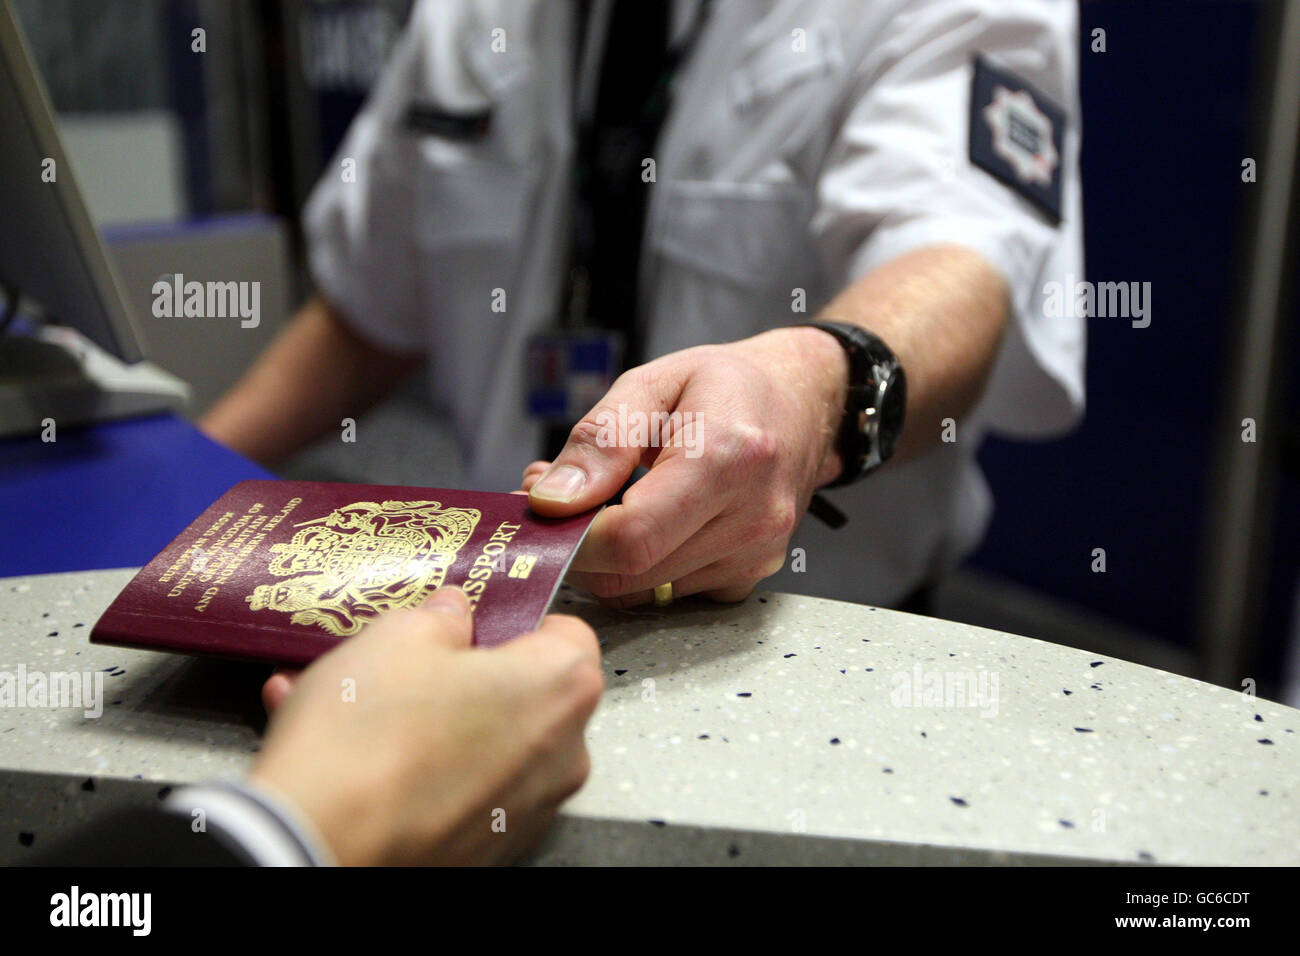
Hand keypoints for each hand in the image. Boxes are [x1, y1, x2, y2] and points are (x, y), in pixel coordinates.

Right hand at [249, 587, 602, 865]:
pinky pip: (459, 787)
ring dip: (429, 718)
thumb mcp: (398, 636)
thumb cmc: (369, 743)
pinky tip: (358, 750)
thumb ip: (441, 617)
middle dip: (465, 674)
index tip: (470, 621)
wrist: (318, 845)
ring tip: (359, 703)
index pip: (566, 632)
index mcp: (559, 687)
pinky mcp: (487, 847)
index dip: (513, 620)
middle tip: (410, 662)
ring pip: (483, 741)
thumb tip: (451, 617)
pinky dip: (418, 766)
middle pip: (524, 692)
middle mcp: (562, 754)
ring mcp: (528, 808)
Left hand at [524, 327, 846, 605]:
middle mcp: (751, 517)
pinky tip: (639, 523)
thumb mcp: (652, 383)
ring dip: (605, 558)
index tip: (542, 508)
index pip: (632, 536)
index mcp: (727, 457)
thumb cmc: (728, 385)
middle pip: (633, 573)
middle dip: (578, 545)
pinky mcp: (750, 575)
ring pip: (646, 591)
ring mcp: (756, 554)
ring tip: (598, 501)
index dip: (572, 534)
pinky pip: (671, 592)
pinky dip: (640, 567)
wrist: (802, 402)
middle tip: (557, 498)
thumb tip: (554, 499)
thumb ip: (601, 440)